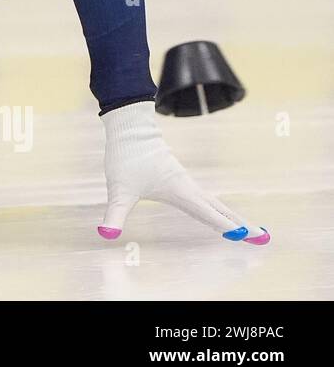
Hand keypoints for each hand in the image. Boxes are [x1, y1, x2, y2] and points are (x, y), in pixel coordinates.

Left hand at [98, 101, 268, 243]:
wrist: (130, 127)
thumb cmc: (126, 157)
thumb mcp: (117, 191)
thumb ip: (113, 214)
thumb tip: (105, 234)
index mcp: (179, 191)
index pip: (207, 214)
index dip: (225, 227)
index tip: (244, 237)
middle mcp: (188, 187)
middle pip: (220, 210)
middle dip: (240, 225)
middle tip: (262, 239)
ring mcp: (185, 182)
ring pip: (215, 202)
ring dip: (233, 216)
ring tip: (250, 230)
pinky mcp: (180, 177)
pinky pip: (206, 197)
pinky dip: (219, 208)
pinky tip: (220, 213)